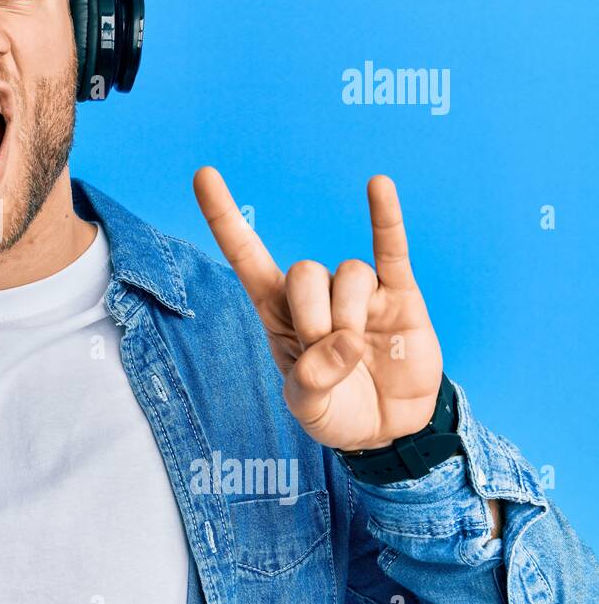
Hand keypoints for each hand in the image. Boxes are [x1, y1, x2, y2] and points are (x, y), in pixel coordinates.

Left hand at [192, 167, 442, 451]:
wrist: (389, 428)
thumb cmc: (338, 411)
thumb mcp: (309, 409)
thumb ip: (312, 383)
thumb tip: (343, 342)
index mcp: (279, 312)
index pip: (246, 256)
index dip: (225, 218)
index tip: (202, 174)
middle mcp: (317, 294)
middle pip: (304, 271)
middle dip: (313, 315)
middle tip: (324, 350)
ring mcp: (360, 292)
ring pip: (348, 274)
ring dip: (348, 313)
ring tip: (358, 351)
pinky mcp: (400, 296)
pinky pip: (391, 249)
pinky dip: (385, 218)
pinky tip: (378, 185)